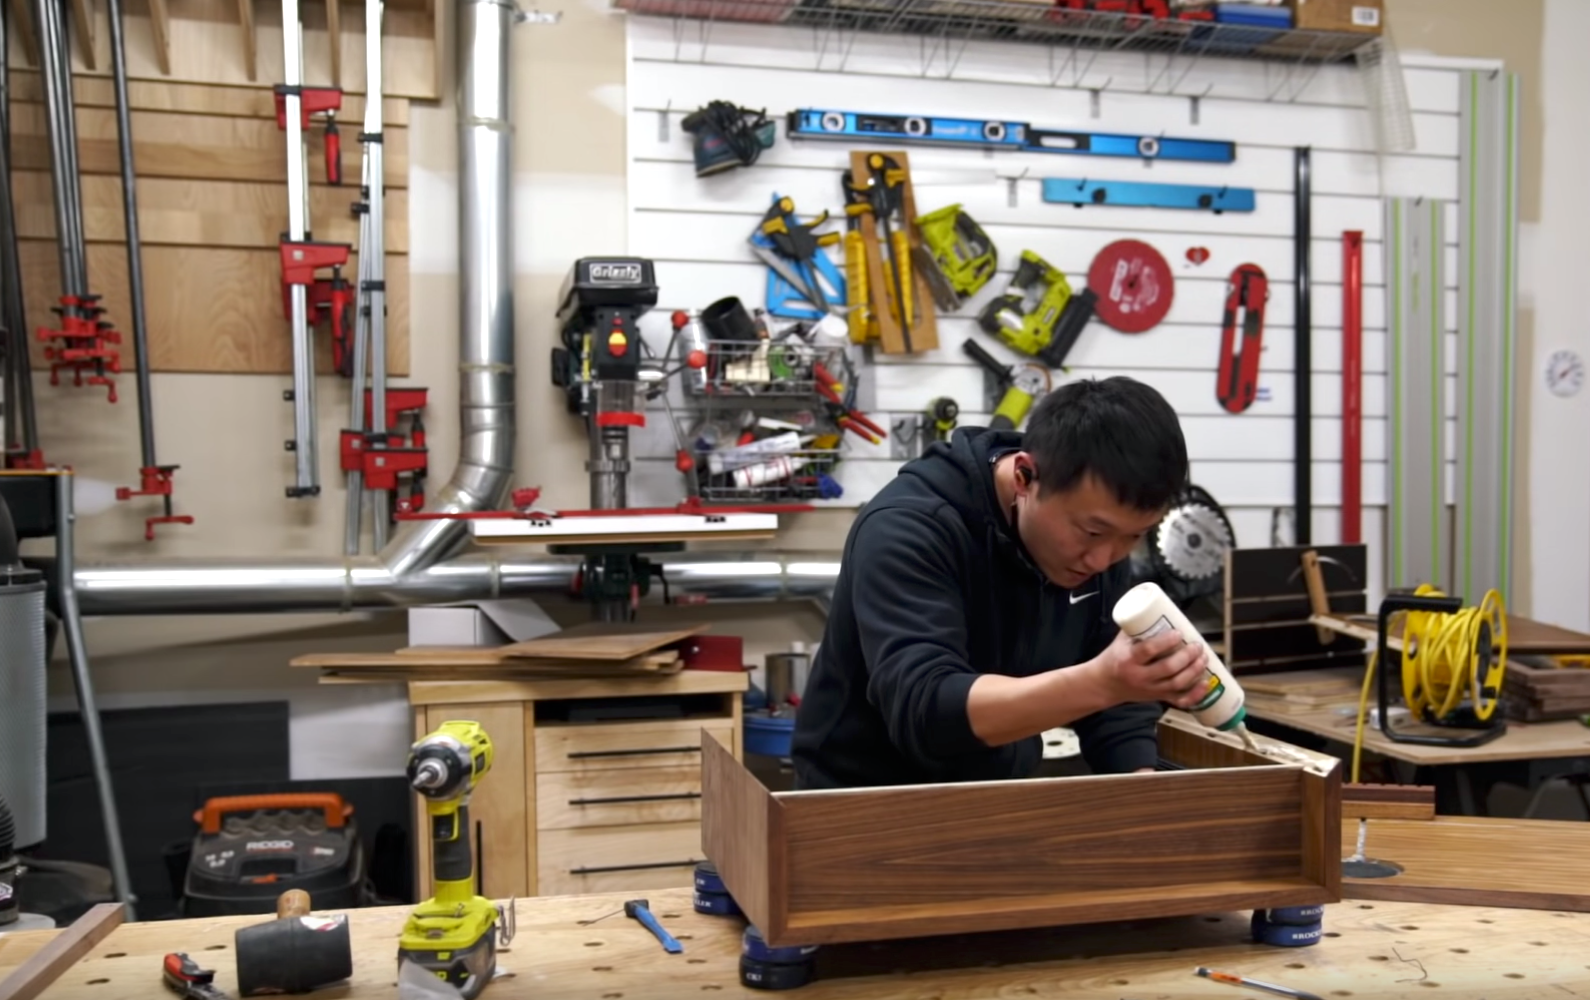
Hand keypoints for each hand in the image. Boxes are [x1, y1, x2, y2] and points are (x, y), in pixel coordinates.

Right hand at [1092, 629, 1211, 709]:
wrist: (1105, 684)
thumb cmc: (1115, 658)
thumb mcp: (1121, 641)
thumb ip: (1139, 628)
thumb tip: (1160, 609)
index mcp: (1128, 659)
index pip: (1149, 650)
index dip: (1166, 641)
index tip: (1178, 632)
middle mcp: (1140, 677)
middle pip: (1168, 668)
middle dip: (1187, 656)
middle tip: (1196, 645)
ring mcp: (1150, 690)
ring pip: (1177, 684)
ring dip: (1194, 671)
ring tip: (1203, 658)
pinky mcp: (1158, 698)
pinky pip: (1180, 701)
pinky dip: (1195, 694)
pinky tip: (1205, 684)